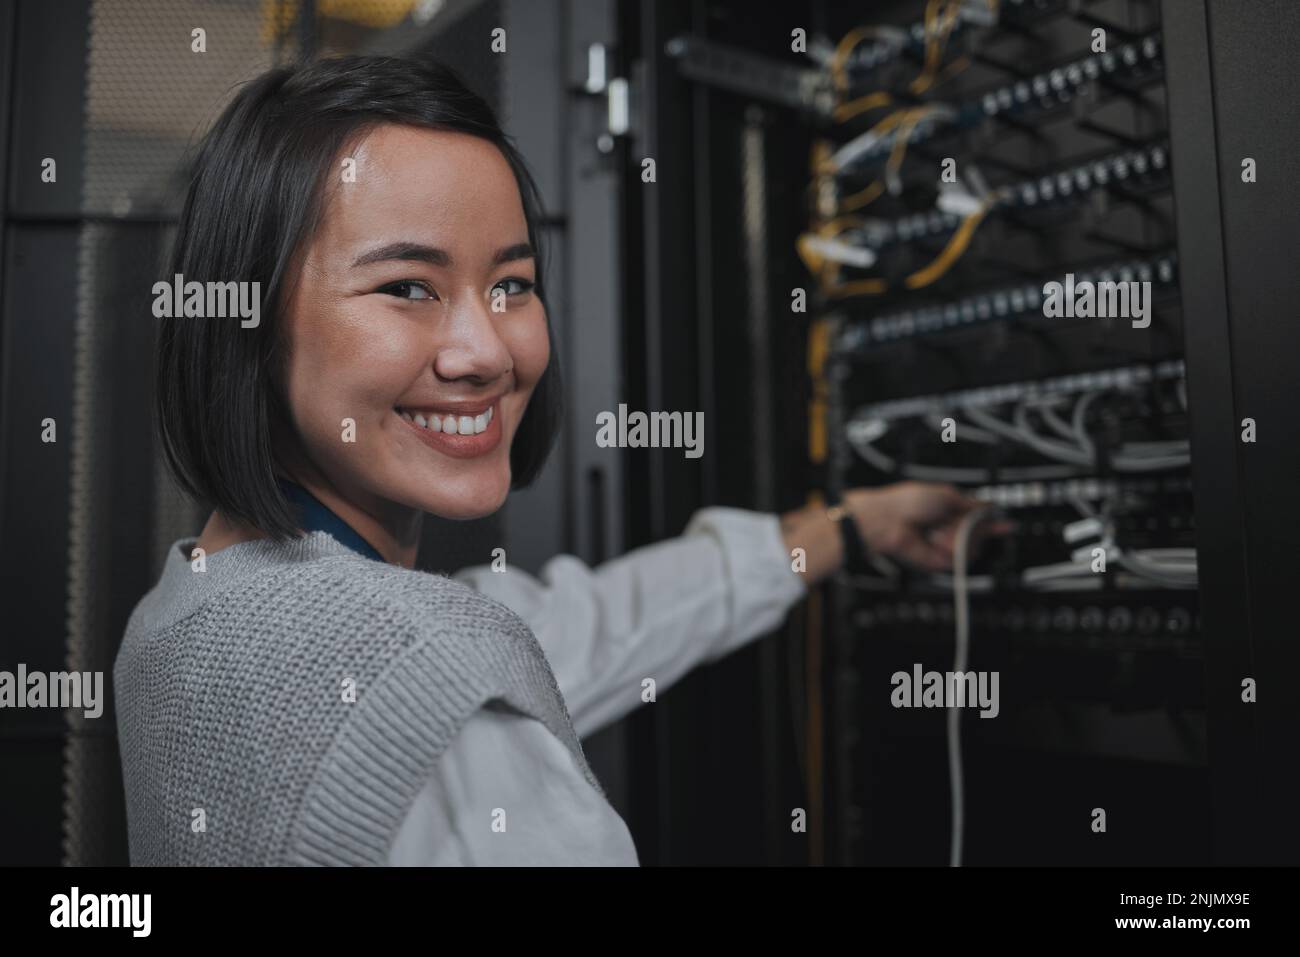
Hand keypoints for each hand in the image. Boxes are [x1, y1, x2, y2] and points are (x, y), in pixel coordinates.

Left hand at [843, 481, 1010, 571]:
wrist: (889, 521)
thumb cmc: (909, 503)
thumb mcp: (945, 494)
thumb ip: (970, 502)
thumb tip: (988, 504)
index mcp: (952, 511)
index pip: (979, 519)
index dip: (993, 523)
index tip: (1007, 525)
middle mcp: (951, 529)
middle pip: (981, 532)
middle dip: (969, 524)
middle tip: (951, 519)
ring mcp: (948, 546)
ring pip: (974, 544)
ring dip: (957, 533)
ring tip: (937, 529)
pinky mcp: (943, 561)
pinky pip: (962, 556)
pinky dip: (950, 545)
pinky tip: (936, 539)